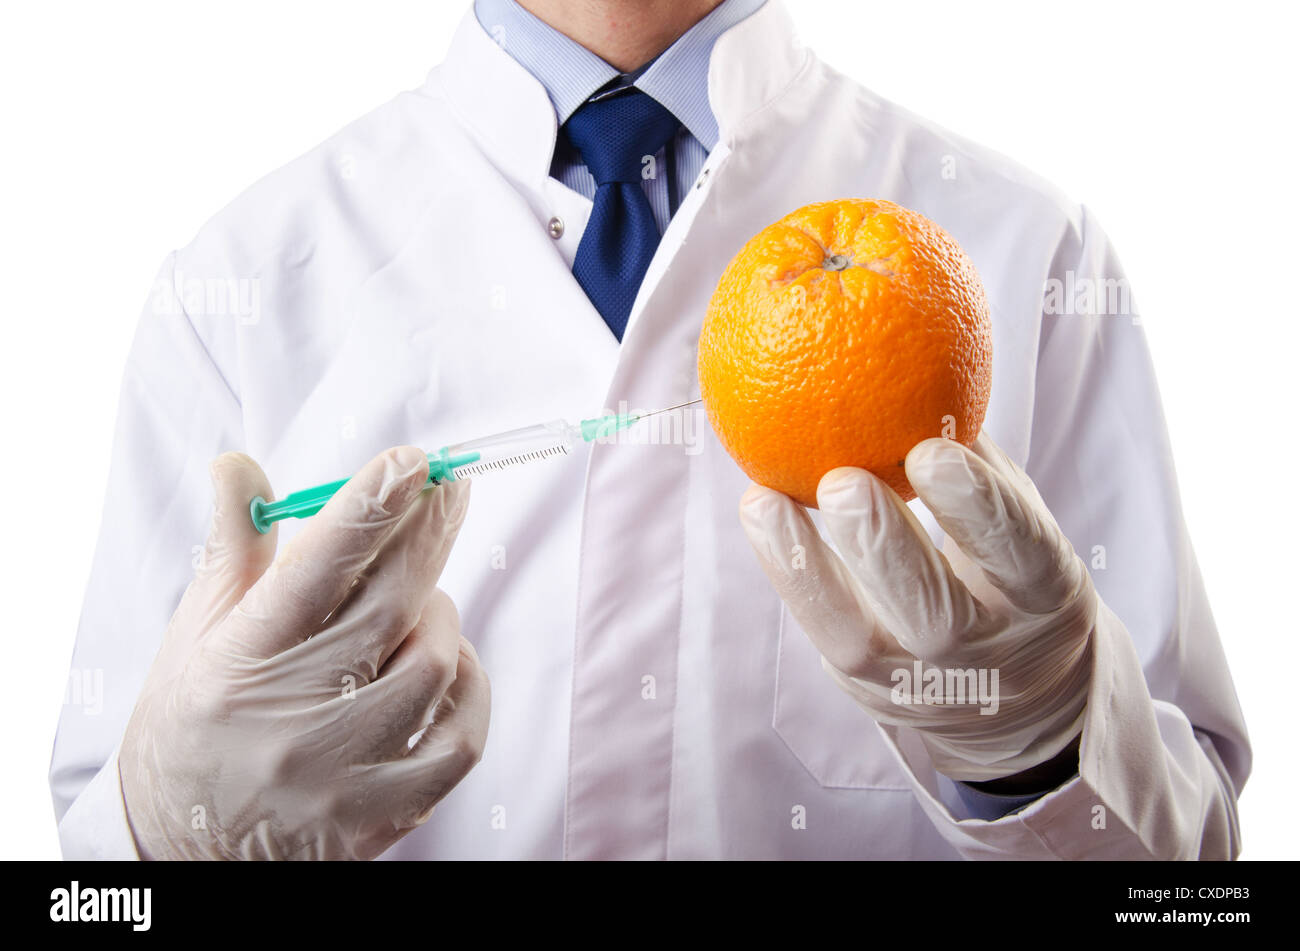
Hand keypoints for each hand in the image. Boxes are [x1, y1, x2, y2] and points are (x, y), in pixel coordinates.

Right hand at [119, 447, 488, 859]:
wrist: (180, 845)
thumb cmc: (193, 720)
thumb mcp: (196, 631)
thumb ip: (233, 547)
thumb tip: (239, 465)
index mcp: (238, 661)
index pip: (313, 572)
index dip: (368, 509)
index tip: (410, 461)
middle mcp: (289, 720)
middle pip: (388, 606)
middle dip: (427, 533)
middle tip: (449, 488)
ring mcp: (339, 774)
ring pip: (433, 665)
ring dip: (440, 616)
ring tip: (418, 602)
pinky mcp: (380, 814)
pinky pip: (461, 738)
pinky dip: (468, 687)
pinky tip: (445, 667)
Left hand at [740, 431, 1092, 782]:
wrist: (1020, 701)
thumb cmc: (1012, 577)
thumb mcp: (1023, 525)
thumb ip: (979, 464)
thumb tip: (926, 364)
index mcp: (1046, 598)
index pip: (1020, 552)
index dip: (977, 507)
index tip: (931, 451)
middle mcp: (985, 651)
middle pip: (934, 609)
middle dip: (884, 546)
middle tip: (842, 481)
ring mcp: (920, 680)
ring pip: (861, 633)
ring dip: (809, 562)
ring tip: (767, 500)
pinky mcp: (865, 684)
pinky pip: (822, 629)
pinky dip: (787, 571)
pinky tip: (759, 511)